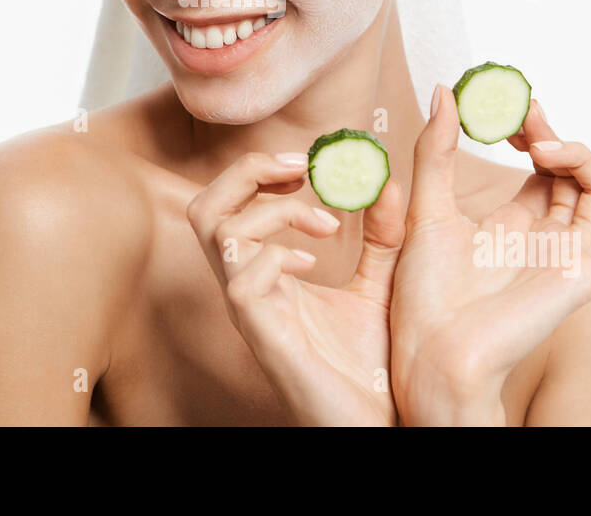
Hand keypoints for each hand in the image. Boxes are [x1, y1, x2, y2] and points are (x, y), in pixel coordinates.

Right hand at [187, 152, 405, 425]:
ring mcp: (250, 312)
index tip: (308, 165)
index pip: (227, 205)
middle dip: (246, 172)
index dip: (258, 171)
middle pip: (204, 208)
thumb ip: (382, 238)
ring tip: (324, 224)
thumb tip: (386, 184)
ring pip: (219, 233)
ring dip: (275, 211)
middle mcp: (247, 288)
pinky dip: (278, 256)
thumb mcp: (379, 285)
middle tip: (300, 169)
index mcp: (264, 273)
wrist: (379, 425)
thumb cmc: (371, 366)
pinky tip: (312, 267)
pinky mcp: (263, 336)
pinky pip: (242, 280)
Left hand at [389, 89, 590, 425]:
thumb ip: (435, 152)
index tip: (513, 109)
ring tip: (546, 148)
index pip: (544, 169)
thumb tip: (444, 91)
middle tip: (527, 119)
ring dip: (587, 163)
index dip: (537, 133)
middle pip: (576, 178)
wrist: (430, 354)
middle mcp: (544, 241)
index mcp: (511, 225)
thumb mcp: (424, 210)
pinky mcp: (581, 285)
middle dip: (558, 139)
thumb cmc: (422, 298)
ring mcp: (566, 261)